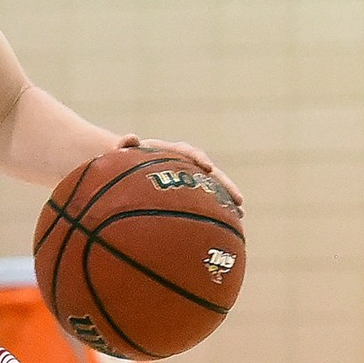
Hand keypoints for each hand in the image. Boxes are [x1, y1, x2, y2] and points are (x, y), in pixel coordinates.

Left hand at [116, 134, 244, 210]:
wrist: (130, 163)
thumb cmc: (126, 158)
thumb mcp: (123, 151)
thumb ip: (125, 145)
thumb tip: (131, 137)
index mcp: (171, 150)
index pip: (188, 152)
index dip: (199, 159)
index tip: (208, 167)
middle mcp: (186, 162)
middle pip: (210, 172)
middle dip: (225, 184)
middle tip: (238, 199)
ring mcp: (190, 175)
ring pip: (213, 186)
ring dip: (227, 197)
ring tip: (240, 213)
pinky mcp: (190, 188)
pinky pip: (206, 198)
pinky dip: (216, 208)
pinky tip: (228, 224)